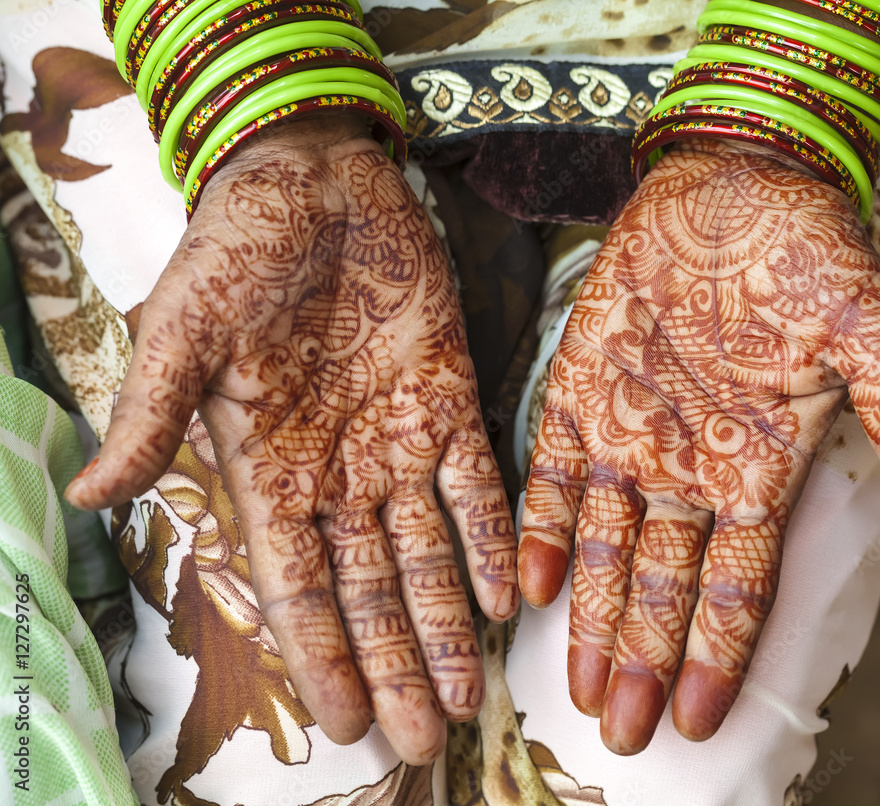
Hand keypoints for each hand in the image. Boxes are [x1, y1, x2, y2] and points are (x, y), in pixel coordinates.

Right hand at [65, 113, 518, 764]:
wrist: (315, 183)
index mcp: (269, 470)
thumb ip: (151, 414)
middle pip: (369, 592)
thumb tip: (88, 495)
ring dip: (446, 625)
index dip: (319, 656)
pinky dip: (489, 539)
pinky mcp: (449, 401)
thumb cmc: (238, 249)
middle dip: (395, 665)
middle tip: (423, 742)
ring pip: (427, 555)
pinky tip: (502, 597)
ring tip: (467, 698)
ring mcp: (398, 443)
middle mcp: (338, 473)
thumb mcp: (180, 329)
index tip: (343, 725)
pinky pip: (475, 485)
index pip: (295, 586)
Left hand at [517, 140, 879, 753]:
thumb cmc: (805, 253)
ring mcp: (629, 434)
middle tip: (623, 735)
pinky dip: (544, 526)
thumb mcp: (866, 328)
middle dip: (643, 659)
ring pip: (605, 546)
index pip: (736, 584)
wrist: (730, 186)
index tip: (698, 720)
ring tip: (577, 687)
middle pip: (662, 586)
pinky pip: (554, 473)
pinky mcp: (579, 392)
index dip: (716, 654)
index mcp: (756, 467)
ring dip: (591, 616)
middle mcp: (688, 467)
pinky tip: (532, 583)